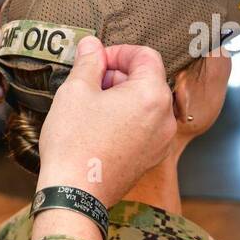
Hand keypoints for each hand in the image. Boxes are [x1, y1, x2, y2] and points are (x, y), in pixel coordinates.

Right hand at [35, 35, 174, 207]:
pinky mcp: (151, 158)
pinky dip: (126, 120)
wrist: (75, 194)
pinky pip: (144, 128)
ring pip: (145, 105)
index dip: (118, 52)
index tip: (95, 60)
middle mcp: (165, 117)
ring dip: (122, 98)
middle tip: (88, 84)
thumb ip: (88, 62)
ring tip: (91, 107)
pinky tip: (99, 128)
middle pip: (148, 80)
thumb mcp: (75, 91)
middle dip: (118, 75)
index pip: (145, 55)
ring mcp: (161, 141)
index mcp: (152, 94)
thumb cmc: (74, 142)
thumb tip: (91, 45)